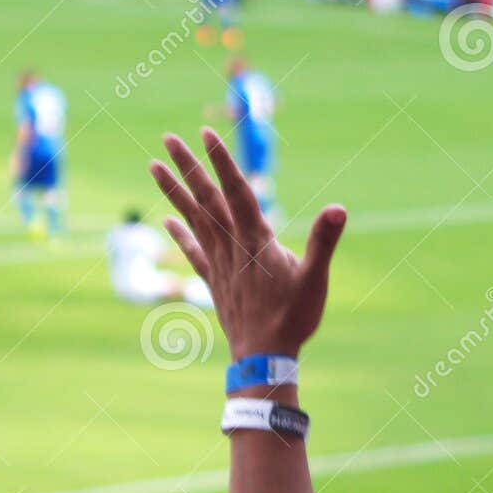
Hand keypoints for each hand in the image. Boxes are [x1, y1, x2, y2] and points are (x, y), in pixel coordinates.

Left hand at [150, 128, 344, 359]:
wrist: (263, 358)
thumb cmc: (293, 318)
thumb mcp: (315, 278)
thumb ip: (325, 241)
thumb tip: (339, 208)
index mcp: (256, 240)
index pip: (236, 191)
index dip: (221, 162)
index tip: (206, 134)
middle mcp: (231, 246)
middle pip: (206, 198)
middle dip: (188, 166)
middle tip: (169, 138)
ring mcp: (218, 263)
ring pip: (192, 219)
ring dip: (173, 191)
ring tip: (152, 166)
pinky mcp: (214, 280)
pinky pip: (192, 251)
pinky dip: (178, 234)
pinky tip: (165, 220)